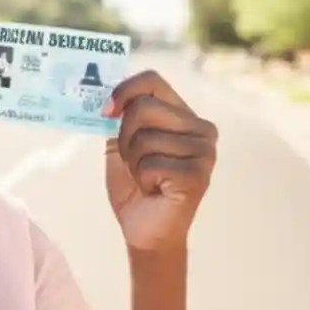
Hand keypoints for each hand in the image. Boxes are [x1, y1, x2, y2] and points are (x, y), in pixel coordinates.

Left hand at [102, 70, 217, 252]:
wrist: (144, 229)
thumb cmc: (134, 185)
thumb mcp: (121, 143)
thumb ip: (118, 117)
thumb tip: (104, 95)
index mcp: (183, 114)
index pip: (152, 80)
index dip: (124, 91)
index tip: (106, 111)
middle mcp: (201, 129)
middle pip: (143, 108)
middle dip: (124, 137)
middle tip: (133, 161)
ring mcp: (205, 152)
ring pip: (143, 139)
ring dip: (133, 163)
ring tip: (147, 179)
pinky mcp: (198, 176)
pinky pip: (150, 165)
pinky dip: (142, 180)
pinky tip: (156, 191)